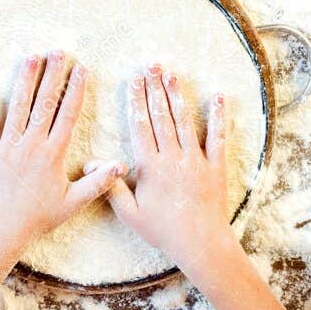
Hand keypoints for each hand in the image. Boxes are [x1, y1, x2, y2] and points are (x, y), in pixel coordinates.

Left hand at [0, 52, 124, 258]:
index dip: (75, 90)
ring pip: (17, 108)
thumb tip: (121, 166)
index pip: (68, 114)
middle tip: (57, 52)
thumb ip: (97, 182)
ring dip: (23, 81)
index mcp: (53, 154)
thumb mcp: (73, 203)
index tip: (81, 69)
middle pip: (44, 103)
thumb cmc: (38, 219)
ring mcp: (6, 148)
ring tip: (29, 57)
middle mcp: (30, 145)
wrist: (2, 232)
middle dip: (52, 75)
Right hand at [107, 65, 244, 284]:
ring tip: (171, 73)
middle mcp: (173, 158)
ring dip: (177, 95)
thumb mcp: (130, 214)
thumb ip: (111, 187)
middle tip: (150, 66)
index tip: (132, 80)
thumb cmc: (163, 231)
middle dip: (154, 89)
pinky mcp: (215, 166)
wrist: (201, 244)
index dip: (136, 100)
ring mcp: (196, 160)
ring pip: (184, 121)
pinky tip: (217, 96)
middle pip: (161, 117)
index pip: (141, 126)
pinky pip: (217, 137)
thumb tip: (92, 163)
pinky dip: (218, 116)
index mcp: (150, 167)